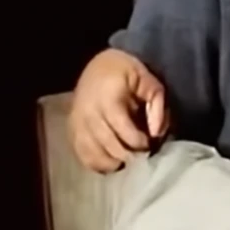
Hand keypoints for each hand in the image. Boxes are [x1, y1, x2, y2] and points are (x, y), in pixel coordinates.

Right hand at [68, 48, 168, 172]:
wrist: (99, 66)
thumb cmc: (128, 73)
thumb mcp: (149, 82)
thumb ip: (158, 106)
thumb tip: (157, 134)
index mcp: (108, 98)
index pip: (122, 128)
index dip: (138, 141)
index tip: (150, 144)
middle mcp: (88, 112)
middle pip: (107, 144)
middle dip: (127, 155)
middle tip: (142, 157)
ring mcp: (76, 123)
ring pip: (92, 153)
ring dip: (112, 163)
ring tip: (128, 162)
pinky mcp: (71, 131)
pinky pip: (81, 154)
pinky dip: (96, 164)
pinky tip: (112, 164)